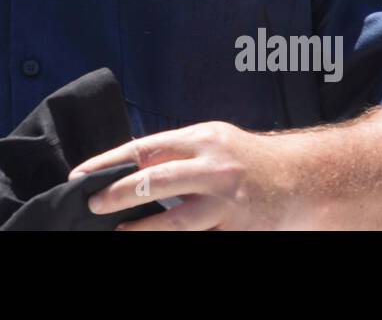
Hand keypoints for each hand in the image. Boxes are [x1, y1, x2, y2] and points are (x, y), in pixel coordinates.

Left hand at [66, 120, 296, 229]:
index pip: (144, 148)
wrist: (301, 178)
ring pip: (175, 221)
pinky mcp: (238, 230)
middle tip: (93, 204)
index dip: (108, 161)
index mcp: (201, 139)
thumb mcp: (210, 140)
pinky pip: (199, 239)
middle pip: (156, 181)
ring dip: (143, 229)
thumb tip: (127, 164)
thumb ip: (174, 151)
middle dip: (119, 194)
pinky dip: (175, 241)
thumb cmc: (245, 157)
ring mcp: (227, 203)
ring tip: (120, 231)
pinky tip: (155, 240)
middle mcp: (213, 168)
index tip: (81, 174)